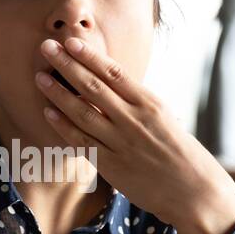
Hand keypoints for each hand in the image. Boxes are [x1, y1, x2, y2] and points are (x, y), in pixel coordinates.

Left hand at [36, 37, 234, 233]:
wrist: (195, 192)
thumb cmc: (181, 154)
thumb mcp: (165, 119)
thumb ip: (139, 104)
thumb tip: (113, 88)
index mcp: (150, 104)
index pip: (114, 73)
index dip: (90, 56)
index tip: (71, 41)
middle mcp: (134, 120)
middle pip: (94, 87)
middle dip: (67, 65)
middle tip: (46, 47)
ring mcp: (122, 143)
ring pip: (83, 113)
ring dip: (58, 93)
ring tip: (40, 77)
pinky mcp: (112, 166)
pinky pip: (83, 142)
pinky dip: (63, 126)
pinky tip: (48, 112)